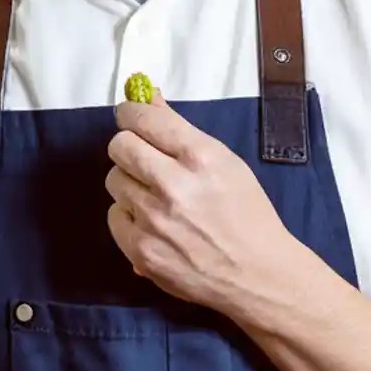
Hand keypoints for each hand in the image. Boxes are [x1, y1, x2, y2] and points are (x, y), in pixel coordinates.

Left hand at [105, 91, 297, 311]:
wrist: (256, 274)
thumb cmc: (245, 212)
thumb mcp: (224, 161)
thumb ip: (179, 128)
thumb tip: (146, 96)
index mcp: (200, 156)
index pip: (143, 119)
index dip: (131, 113)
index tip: (132, 116)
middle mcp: (173, 185)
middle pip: (119, 147)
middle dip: (130, 147)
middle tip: (146, 159)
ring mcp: (154, 220)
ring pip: (114, 180)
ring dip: (130, 183)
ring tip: (156, 196)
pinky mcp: (140, 251)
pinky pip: (114, 215)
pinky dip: (129, 215)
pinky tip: (153, 222)